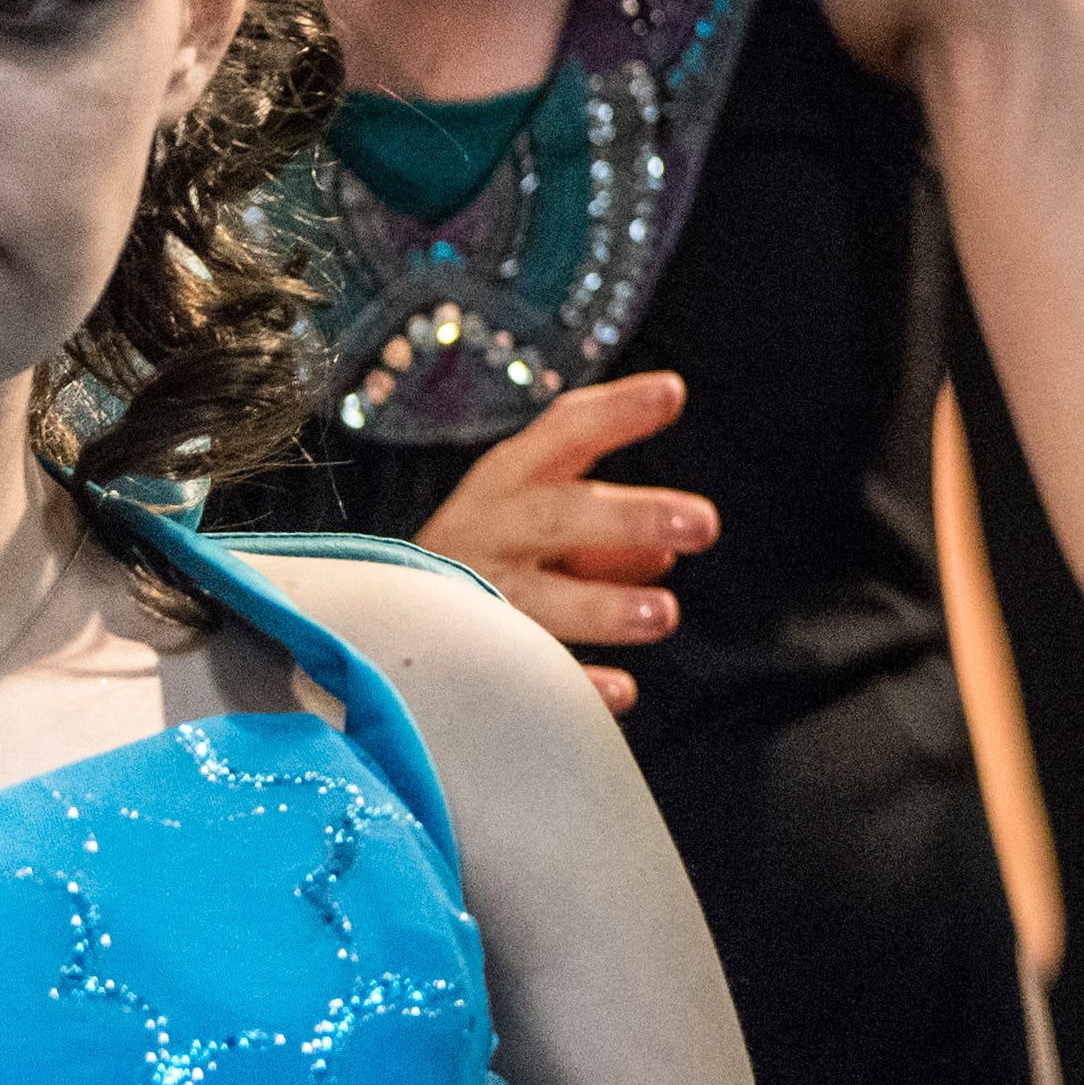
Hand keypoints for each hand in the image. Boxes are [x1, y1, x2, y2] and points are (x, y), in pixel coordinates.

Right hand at [413, 370, 719, 713]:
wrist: (379, 619)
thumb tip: (663, 554)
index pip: (563, 434)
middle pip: (558, 516)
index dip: (615, 413)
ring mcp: (472, 598)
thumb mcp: (537, 518)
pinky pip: (522, 678)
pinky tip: (624, 690)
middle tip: (704, 523)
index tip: (672, 393)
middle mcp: (488, 531)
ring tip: (664, 614)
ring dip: (603, 607)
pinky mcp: (465, 661)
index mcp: (508, 482)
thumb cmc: (489, 555)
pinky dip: (575, 685)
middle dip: (630, 518)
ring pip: (537, 601)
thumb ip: (606, 528)